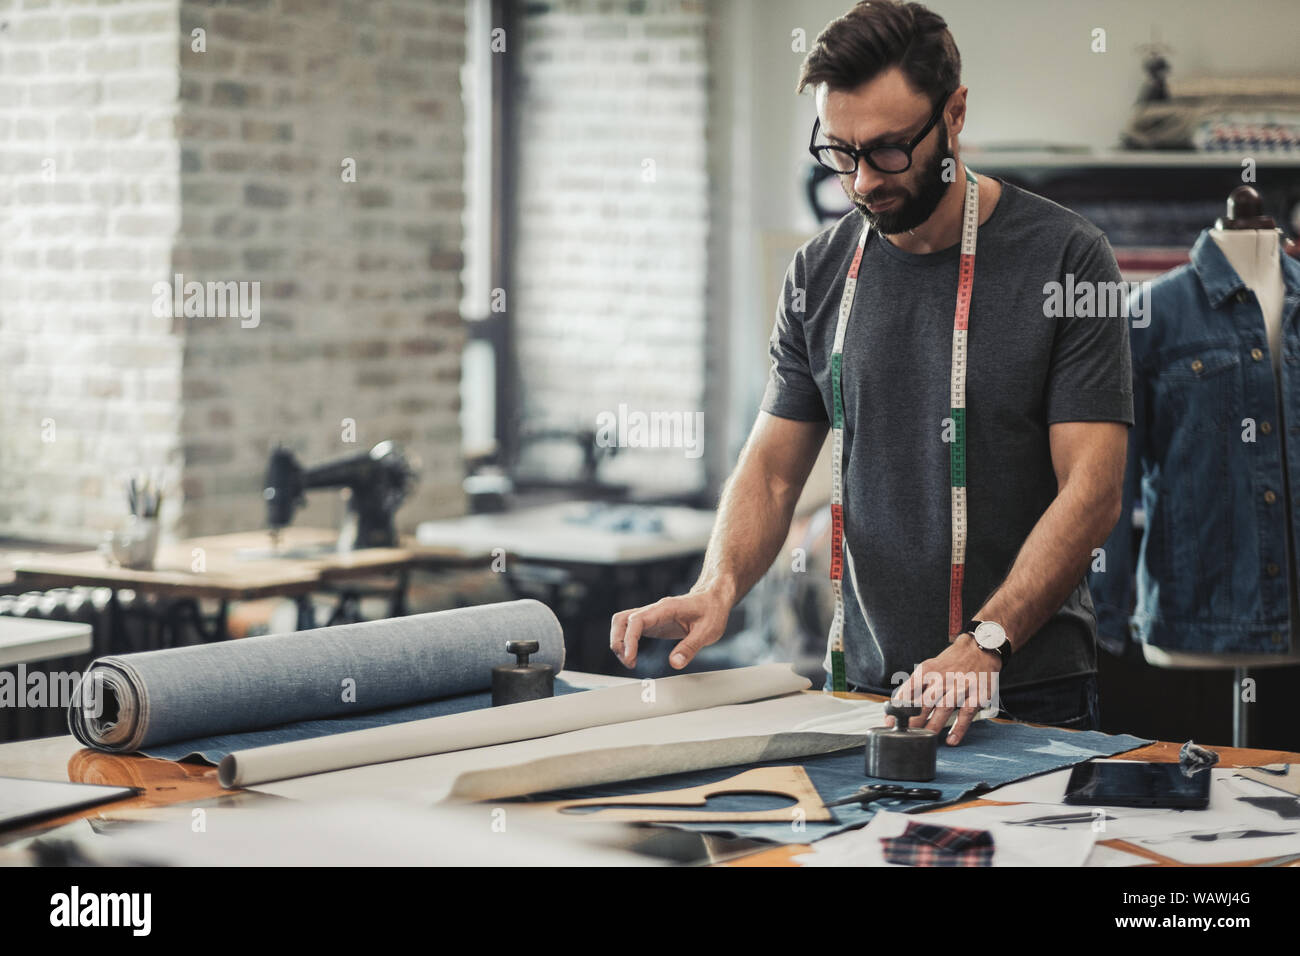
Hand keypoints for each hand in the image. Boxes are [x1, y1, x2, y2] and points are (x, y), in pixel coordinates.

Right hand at [609, 589, 730, 669]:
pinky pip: (630, 628)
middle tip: (628, 662)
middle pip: (621, 619)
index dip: (629, 640)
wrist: (713, 599)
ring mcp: (651, 615)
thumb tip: (675, 664)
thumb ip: (690, 647)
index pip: (637, 620)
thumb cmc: (712, 611)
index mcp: (665, 608)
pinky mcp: (651, 622)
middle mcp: (654, 610)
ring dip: (619, 641)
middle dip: (618, 642)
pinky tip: (633, 656)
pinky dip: (626, 642)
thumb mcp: (707, 632)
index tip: (631, 658)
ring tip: (629, 661)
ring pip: (622, 622)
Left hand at [885, 634, 1001, 745]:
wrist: (979, 649)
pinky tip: (951, 740)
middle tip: (905, 735)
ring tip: (924, 739)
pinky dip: (958, 728)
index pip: (909, 689)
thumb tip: (899, 704)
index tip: (890, 721)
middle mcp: (943, 678)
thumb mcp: (930, 666)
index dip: (898, 707)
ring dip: (933, 726)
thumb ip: (916, 684)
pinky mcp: (977, 695)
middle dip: (913, 720)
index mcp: (927, 670)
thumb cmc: (951, 662)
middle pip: (924, 702)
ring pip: (943, 709)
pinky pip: (966, 714)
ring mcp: (960, 686)